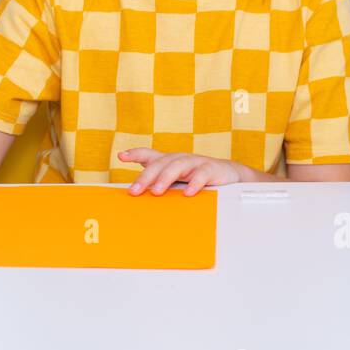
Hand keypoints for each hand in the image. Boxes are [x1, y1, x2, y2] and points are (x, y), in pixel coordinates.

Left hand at [119, 148, 242, 196]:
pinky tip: (188, 192)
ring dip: (165, 178)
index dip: (135, 154)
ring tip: (156, 191)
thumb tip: (138, 195)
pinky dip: (194, 183)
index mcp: (170, 161)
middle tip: (134, 191)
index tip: (121, 156)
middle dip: (145, 177)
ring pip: (178, 166)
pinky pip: (201, 174)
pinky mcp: (211, 168)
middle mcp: (180, 159)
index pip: (150, 154)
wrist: (228, 175)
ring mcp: (195, 162)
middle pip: (160, 163)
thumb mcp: (176, 180)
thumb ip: (159, 184)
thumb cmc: (197, 177)